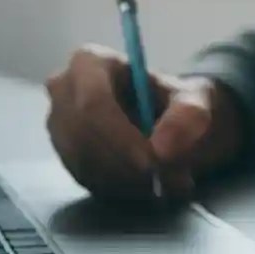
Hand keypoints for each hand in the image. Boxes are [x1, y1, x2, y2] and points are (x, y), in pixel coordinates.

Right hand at [45, 45, 243, 201]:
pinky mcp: (66, 157)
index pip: (93, 102)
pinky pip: (86, 180)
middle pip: (84, 137)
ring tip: (171, 182)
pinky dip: (122, 191)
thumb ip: (189, 115)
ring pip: (85, 163)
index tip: (155, 163)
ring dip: (129, 181)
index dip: (121, 137)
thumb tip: (164, 148)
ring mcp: (59, 127)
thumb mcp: (195, 100)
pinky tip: (152, 187)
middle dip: (128, 165)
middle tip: (172, 181)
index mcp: (89, 62)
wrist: (167, 124)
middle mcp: (63, 91)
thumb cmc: (175, 102)